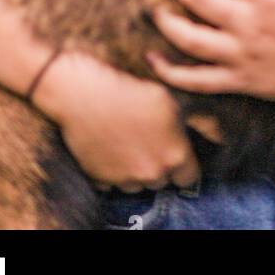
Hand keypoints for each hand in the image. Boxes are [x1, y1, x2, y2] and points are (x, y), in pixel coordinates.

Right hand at [31, 48, 207, 190]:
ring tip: (128, 142)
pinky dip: (113, 171)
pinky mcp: (101, 180)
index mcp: (174, 155)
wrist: (85, 94)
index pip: (189, 177)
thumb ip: (180, 126)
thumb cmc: (128, 90)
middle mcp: (151, 173)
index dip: (184, 164)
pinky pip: (113, 183)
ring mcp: (125, 180)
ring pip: (137, 184)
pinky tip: (111, 148)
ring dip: (136, 170)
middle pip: (162, 180)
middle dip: (159, 165)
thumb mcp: (167, 99)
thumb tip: (183, 135)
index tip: (175, 153)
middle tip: (149, 142)